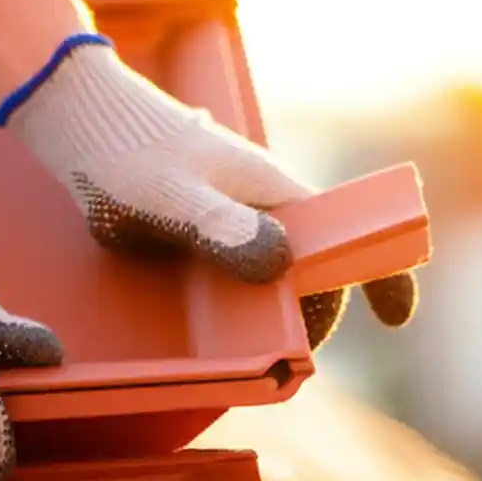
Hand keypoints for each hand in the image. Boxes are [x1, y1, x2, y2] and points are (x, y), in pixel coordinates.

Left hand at [0, 35, 418, 348]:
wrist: (84, 123)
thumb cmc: (128, 156)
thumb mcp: (173, 197)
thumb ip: (222, 228)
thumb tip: (280, 263)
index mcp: (276, 193)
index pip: (349, 233)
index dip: (382, 272)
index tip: (397, 316)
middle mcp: (268, 207)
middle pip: (315, 268)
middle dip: (316, 313)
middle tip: (286, 357)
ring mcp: (240, 219)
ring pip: (279, 275)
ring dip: (278, 314)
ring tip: (252, 352)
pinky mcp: (211, 231)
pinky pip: (244, 274)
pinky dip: (246, 305)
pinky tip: (220, 329)